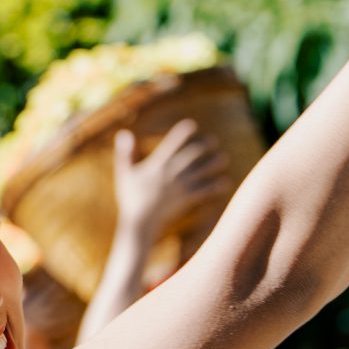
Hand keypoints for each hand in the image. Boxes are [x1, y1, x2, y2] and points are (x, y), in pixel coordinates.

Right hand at [111, 121, 227, 240]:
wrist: (139, 223)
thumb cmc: (130, 198)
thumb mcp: (124, 173)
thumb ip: (125, 153)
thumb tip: (123, 133)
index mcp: (158, 165)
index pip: (172, 144)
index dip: (183, 133)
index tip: (192, 125)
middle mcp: (172, 173)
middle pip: (193, 155)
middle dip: (205, 146)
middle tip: (214, 141)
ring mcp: (181, 187)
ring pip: (203, 171)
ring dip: (215, 164)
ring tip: (224, 158)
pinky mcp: (187, 200)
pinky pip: (205, 191)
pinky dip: (216, 186)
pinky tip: (226, 182)